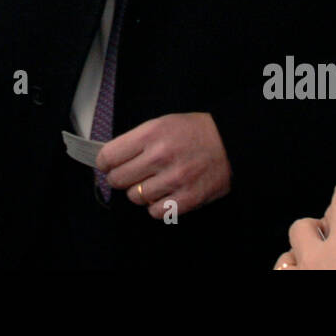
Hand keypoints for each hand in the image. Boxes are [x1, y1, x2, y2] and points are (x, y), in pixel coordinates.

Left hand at [96, 113, 230, 217]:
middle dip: (121, 179)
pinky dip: (156, 206)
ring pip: (135, 197)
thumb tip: (109, 160)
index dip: (105, 163)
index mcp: (151, 133)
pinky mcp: (188, 198)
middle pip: (118, 180)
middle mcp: (160, 156)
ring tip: (153, 183)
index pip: (108, 156)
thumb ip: (136, 141)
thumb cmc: (194, 132)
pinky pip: (155, 212)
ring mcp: (174, 178)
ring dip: (140, 192)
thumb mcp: (162, 124)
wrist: (231, 142)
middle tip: (130, 175)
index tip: (109, 165)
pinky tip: (164, 194)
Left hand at [273, 181, 335, 269]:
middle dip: (319, 227)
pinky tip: (307, 276)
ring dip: (303, 254)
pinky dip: (292, 271)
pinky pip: (280, 271)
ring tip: (322, 265)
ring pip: (287, 252)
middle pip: (305, 224)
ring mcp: (296, 274)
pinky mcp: (283, 287)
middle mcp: (314, 259)